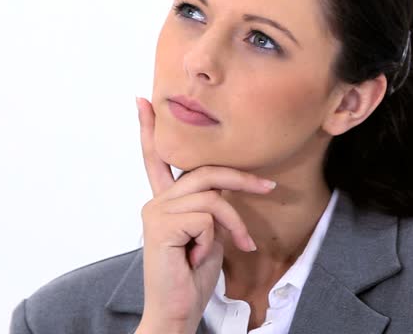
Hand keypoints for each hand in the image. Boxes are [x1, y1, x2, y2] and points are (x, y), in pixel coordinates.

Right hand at [134, 97, 276, 333]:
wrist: (178, 311)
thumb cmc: (192, 276)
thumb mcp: (209, 234)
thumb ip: (208, 207)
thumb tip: (222, 192)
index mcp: (164, 202)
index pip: (156, 160)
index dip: (149, 129)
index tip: (142, 101)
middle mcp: (155, 202)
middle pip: (205, 171)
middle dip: (242, 177)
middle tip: (269, 187)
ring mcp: (156, 212)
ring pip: (212, 195)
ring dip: (235, 221)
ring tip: (242, 244)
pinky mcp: (162, 225)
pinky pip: (209, 214)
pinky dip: (221, 234)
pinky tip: (205, 256)